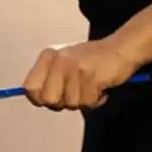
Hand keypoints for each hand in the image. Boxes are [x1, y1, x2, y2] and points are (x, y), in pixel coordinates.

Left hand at [22, 39, 140, 110]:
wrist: (121, 49)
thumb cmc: (92, 61)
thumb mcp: (65, 64)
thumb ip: (49, 80)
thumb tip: (36, 99)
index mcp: (48, 56)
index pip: (30, 88)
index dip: (39, 99)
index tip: (54, 99)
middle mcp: (58, 59)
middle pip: (49, 99)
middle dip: (63, 103)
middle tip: (76, 94)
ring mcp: (74, 66)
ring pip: (71, 103)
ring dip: (83, 101)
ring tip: (91, 86)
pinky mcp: (90, 75)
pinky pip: (88, 102)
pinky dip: (96, 100)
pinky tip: (101, 87)